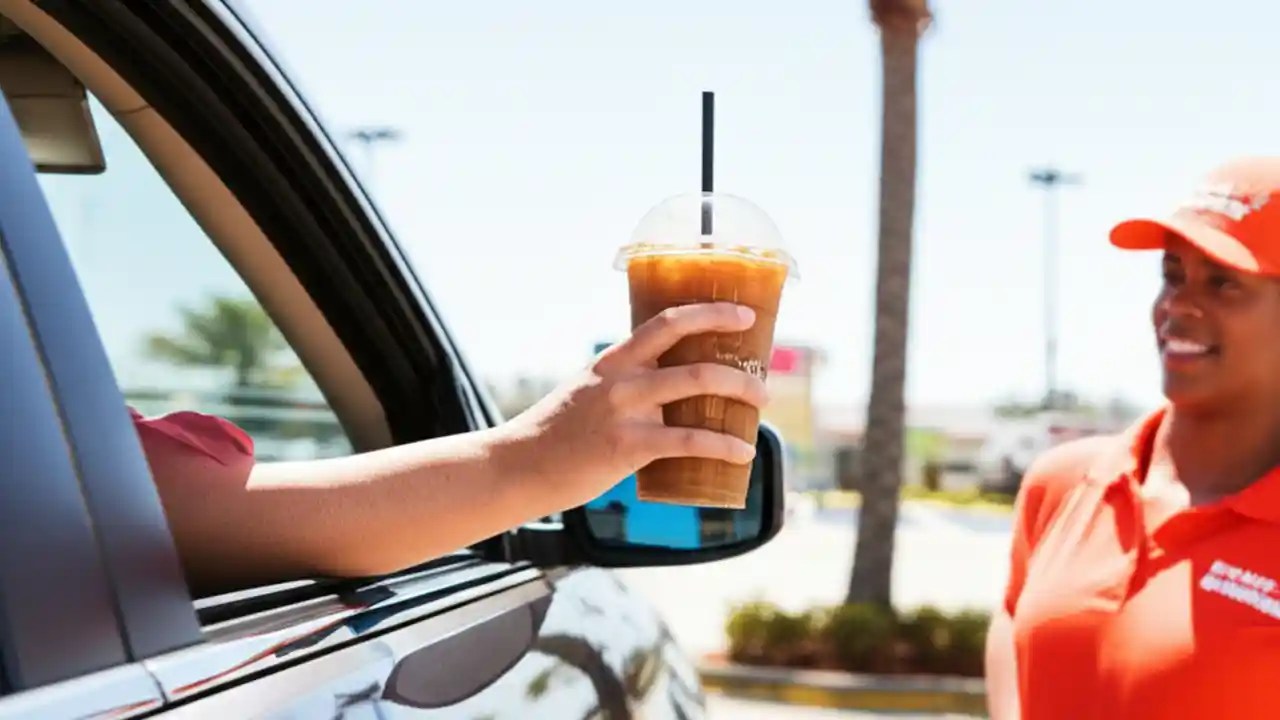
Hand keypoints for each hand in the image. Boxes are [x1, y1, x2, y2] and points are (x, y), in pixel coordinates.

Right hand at [499, 302, 768, 510]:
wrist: (518, 465)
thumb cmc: (555, 436)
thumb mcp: (587, 394)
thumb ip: (624, 389)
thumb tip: (668, 396)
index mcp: (613, 361)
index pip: (667, 321)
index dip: (709, 313)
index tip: (742, 313)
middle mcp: (621, 378)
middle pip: (692, 353)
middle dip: (737, 364)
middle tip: (763, 378)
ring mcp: (624, 410)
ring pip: (697, 387)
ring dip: (740, 393)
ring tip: (760, 406)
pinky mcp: (627, 446)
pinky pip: (689, 440)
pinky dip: (723, 445)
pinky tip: (741, 452)